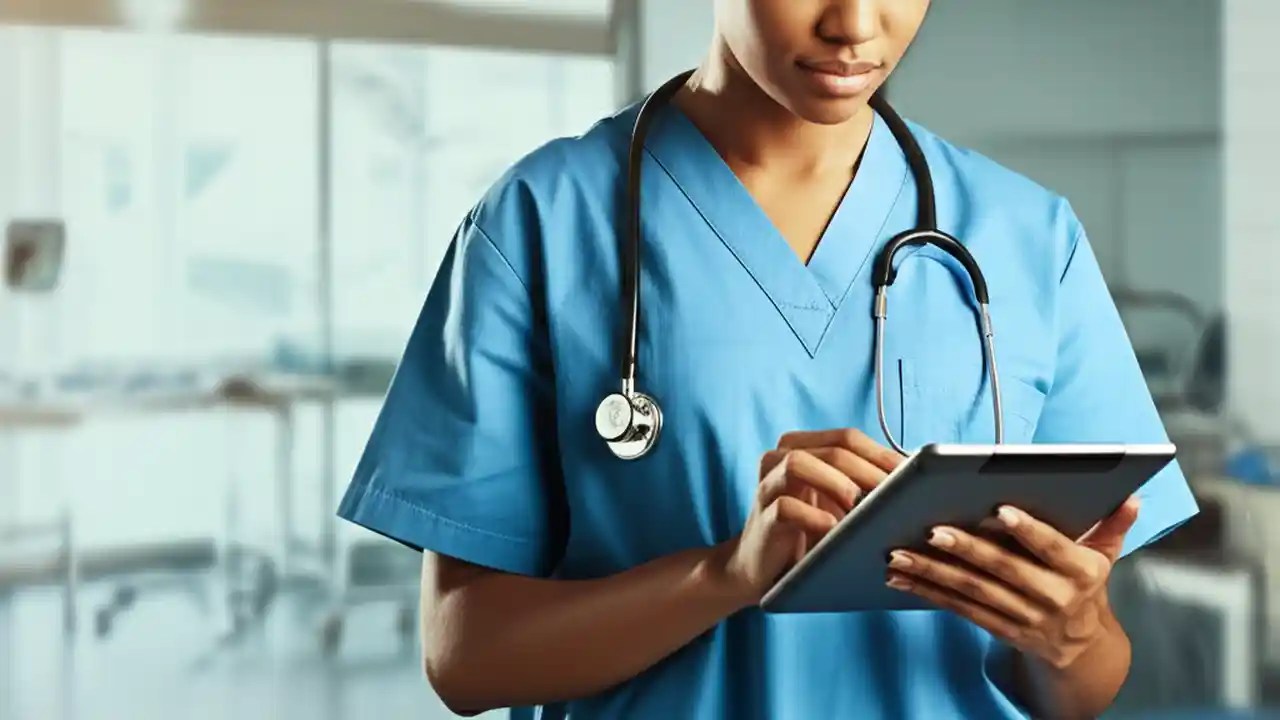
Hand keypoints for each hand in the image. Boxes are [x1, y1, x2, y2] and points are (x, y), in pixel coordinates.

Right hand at [720, 429, 904, 605]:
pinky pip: (785, 507)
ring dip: (836, 483)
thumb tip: (913, 482)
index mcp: (802, 446)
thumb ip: (862, 486)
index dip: (880, 454)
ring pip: (798, 463)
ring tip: (859, 506)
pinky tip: (833, 530)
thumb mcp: (837, 504)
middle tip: (893, 495)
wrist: (763, 570)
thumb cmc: (809, 532)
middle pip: (831, 449)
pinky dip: (814, 517)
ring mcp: (768, 486)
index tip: (911, 477)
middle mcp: (780, 457)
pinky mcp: (762, 517)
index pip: (847, 437)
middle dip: (867, 470)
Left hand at [885, 496, 1139, 669]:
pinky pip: (961, 610)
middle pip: (1005, 570)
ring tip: (900, 554)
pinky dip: (930, 593)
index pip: (1053, 547)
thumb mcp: (1105, 556)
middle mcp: (1055, 598)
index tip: (999, 510)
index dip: (1027, 530)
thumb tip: (1129, 498)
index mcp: (1082, 572)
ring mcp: (1026, 618)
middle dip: (967, 549)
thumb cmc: (1085, 586)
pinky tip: (902, 579)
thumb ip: (1112, 525)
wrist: (1083, 647)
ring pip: (975, 592)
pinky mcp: (1001, 630)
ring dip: (934, 572)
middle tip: (932, 530)